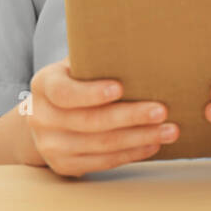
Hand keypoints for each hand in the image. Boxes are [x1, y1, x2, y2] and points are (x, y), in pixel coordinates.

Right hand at [21, 56, 178, 177]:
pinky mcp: (64, 165)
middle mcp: (41, 117)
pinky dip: (131, 153)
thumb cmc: (74, 82)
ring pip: (101, 145)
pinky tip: (153, 144)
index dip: (92, 93)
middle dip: (131, 116)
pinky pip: (103, 161)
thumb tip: (140, 45)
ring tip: (169, 130)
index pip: (65, 92)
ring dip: (140, 138)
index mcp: (43, 85)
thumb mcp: (75, 65)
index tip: (121, 88)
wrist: (47, 118)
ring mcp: (50, 145)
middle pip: (91, 121)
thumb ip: (96, 59)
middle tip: (161, 111)